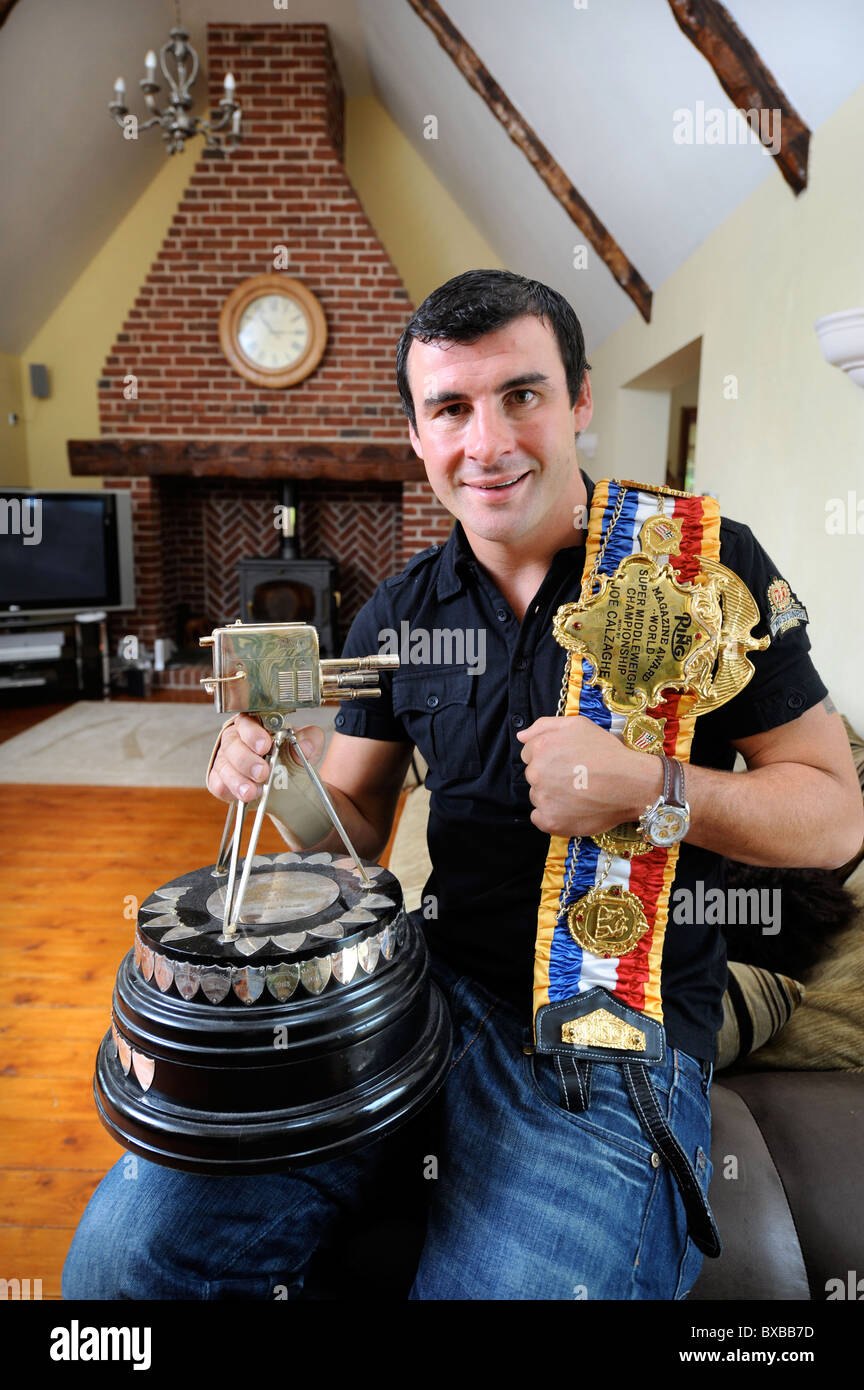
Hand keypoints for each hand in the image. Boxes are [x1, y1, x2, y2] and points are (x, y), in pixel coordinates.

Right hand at [207, 715, 325, 803]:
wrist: (285, 781)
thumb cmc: (290, 755)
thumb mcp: (306, 745)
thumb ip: (309, 740)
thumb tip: (304, 745)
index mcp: (255, 724)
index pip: (247, 721)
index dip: (253, 733)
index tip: (265, 745)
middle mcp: (236, 739)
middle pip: (232, 744)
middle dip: (247, 760)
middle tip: (262, 772)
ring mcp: (226, 759)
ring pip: (224, 766)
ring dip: (238, 780)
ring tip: (252, 791)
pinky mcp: (220, 779)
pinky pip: (217, 783)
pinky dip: (229, 790)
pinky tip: (243, 795)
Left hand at [516, 715, 662, 837]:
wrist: (631, 783)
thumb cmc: (607, 752)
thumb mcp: (578, 725)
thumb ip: (544, 726)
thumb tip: (521, 737)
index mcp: (541, 748)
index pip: (529, 754)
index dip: (548, 757)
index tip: (566, 762)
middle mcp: (537, 773)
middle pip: (533, 776)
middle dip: (549, 776)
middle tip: (575, 778)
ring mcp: (542, 798)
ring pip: (538, 796)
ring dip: (551, 796)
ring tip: (578, 794)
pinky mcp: (550, 821)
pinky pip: (540, 818)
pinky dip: (552, 816)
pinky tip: (571, 810)